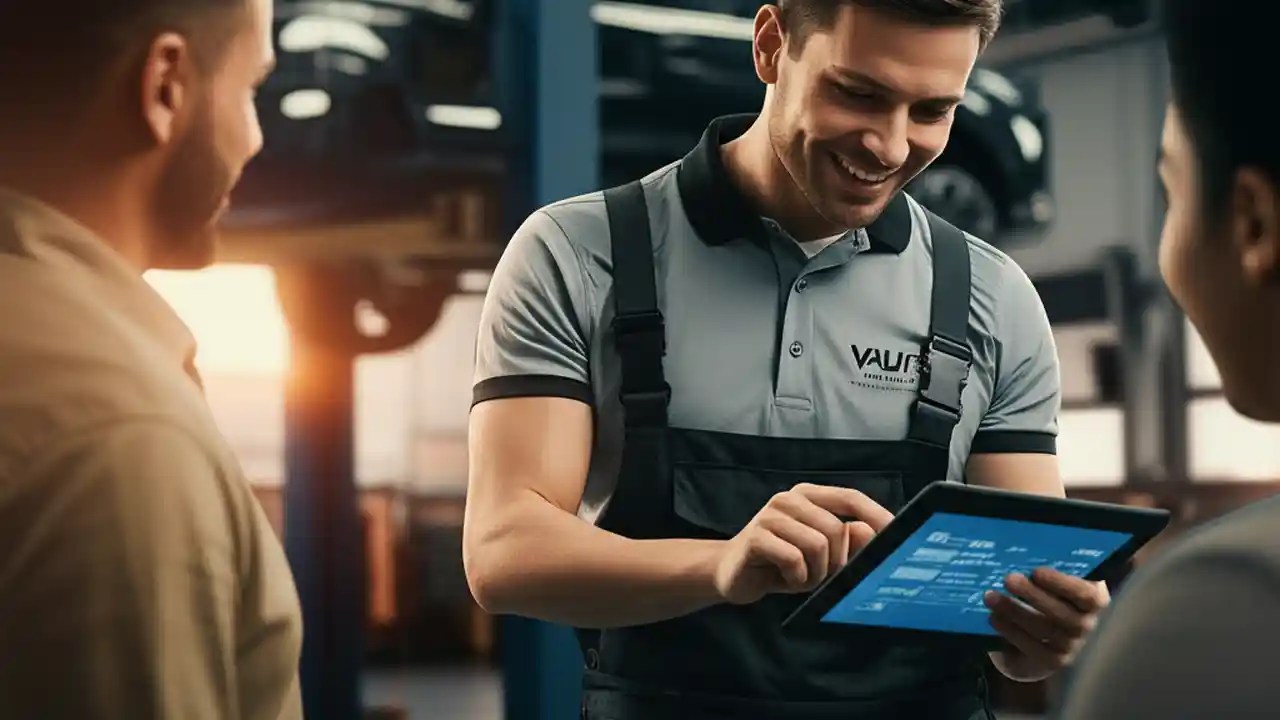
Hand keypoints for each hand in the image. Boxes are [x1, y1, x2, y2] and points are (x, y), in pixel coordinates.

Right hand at [714, 483, 893, 605]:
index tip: (897, 534)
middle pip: (837, 530)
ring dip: (815, 573)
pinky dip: (796, 577)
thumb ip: (848, 541)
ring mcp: (771, 514)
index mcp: (809, 496)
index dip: (876, 515)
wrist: (733, 573)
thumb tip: (872, 532)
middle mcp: (790, 499)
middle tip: (819, 575)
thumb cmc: (781, 563)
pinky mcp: (756, 535)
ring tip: (799, 576)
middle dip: (836, 562)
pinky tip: (785, 577)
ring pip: (818, 546)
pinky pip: (794, 559)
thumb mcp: (821, 555)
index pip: (851, 497)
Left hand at [985, 567, 1109, 681]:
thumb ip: (1057, 570)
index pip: (1085, 595)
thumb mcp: (1066, 582)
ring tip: (991, 597)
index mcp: (1097, 602)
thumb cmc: (1061, 596)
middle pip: (1061, 614)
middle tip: (1008, 579)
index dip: (1061, 583)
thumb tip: (1027, 552)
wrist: (1060, 633)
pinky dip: (1011, 632)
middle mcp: (1089, 628)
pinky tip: (994, 618)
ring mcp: (1073, 647)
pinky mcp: (1054, 662)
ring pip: (1043, 630)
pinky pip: (1032, 648)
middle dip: (1032, 595)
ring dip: (1014, 612)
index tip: (1036, 571)